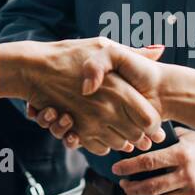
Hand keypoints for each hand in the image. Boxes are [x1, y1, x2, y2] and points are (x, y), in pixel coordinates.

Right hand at [0, 39, 165, 154]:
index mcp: (119, 89)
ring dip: (122, 139)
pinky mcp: (77, 131)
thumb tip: (160, 50)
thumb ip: (134, 52)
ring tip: (119, 127)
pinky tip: (102, 132)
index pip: (149, 119)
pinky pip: (99, 147)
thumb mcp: (104, 47)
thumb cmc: (69, 54)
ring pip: (118, 144)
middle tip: (137, 125)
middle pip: (136, 136)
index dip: (153, 122)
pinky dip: (103, 144)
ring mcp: (91, 123)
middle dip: (140, 133)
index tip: (150, 117)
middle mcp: (107, 109)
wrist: (34, 68)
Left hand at [110, 126, 194, 194]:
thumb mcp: (185, 136)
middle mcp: (188, 175)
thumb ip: (163, 137)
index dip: (129, 167)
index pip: (149, 162)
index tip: (116, 169)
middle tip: (122, 184)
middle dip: (132, 187)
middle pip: (151, 187)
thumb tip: (137, 138)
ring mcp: (192, 192)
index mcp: (182, 154)